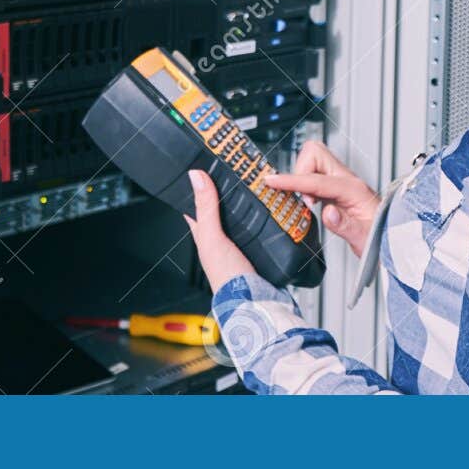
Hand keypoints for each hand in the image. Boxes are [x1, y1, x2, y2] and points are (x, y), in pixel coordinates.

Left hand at [183, 169, 257, 292]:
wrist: (256, 302)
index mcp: (204, 234)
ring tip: (259, 183)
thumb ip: (206, 208)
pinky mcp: (258, 248)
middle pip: (223, 208)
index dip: (199, 185)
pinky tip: (272, 207)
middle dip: (230, 191)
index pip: (198, 204)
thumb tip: (196, 177)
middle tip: (238, 169)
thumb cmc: (227, 278)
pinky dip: (265, 217)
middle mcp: (221, 237)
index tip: (205, 165)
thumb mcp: (213, 237)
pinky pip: (260, 227)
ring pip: (243, 216)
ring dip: (250, 204)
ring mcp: (240, 242)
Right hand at [263, 141, 379, 257]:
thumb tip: (328, 212)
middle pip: (315, 153)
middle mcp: (348, 180)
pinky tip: (310, 201)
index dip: (291, 180)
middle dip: (299, 169)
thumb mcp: (364, 239)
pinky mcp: (337, 188)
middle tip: (299, 195)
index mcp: (354, 189)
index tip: (272, 181)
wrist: (393, 241)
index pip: (316, 179)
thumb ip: (345, 225)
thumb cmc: (381, 240)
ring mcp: (343, 182)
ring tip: (307, 201)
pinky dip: (306, 183)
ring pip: (314, 160)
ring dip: (303, 176)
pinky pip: (315, 174)